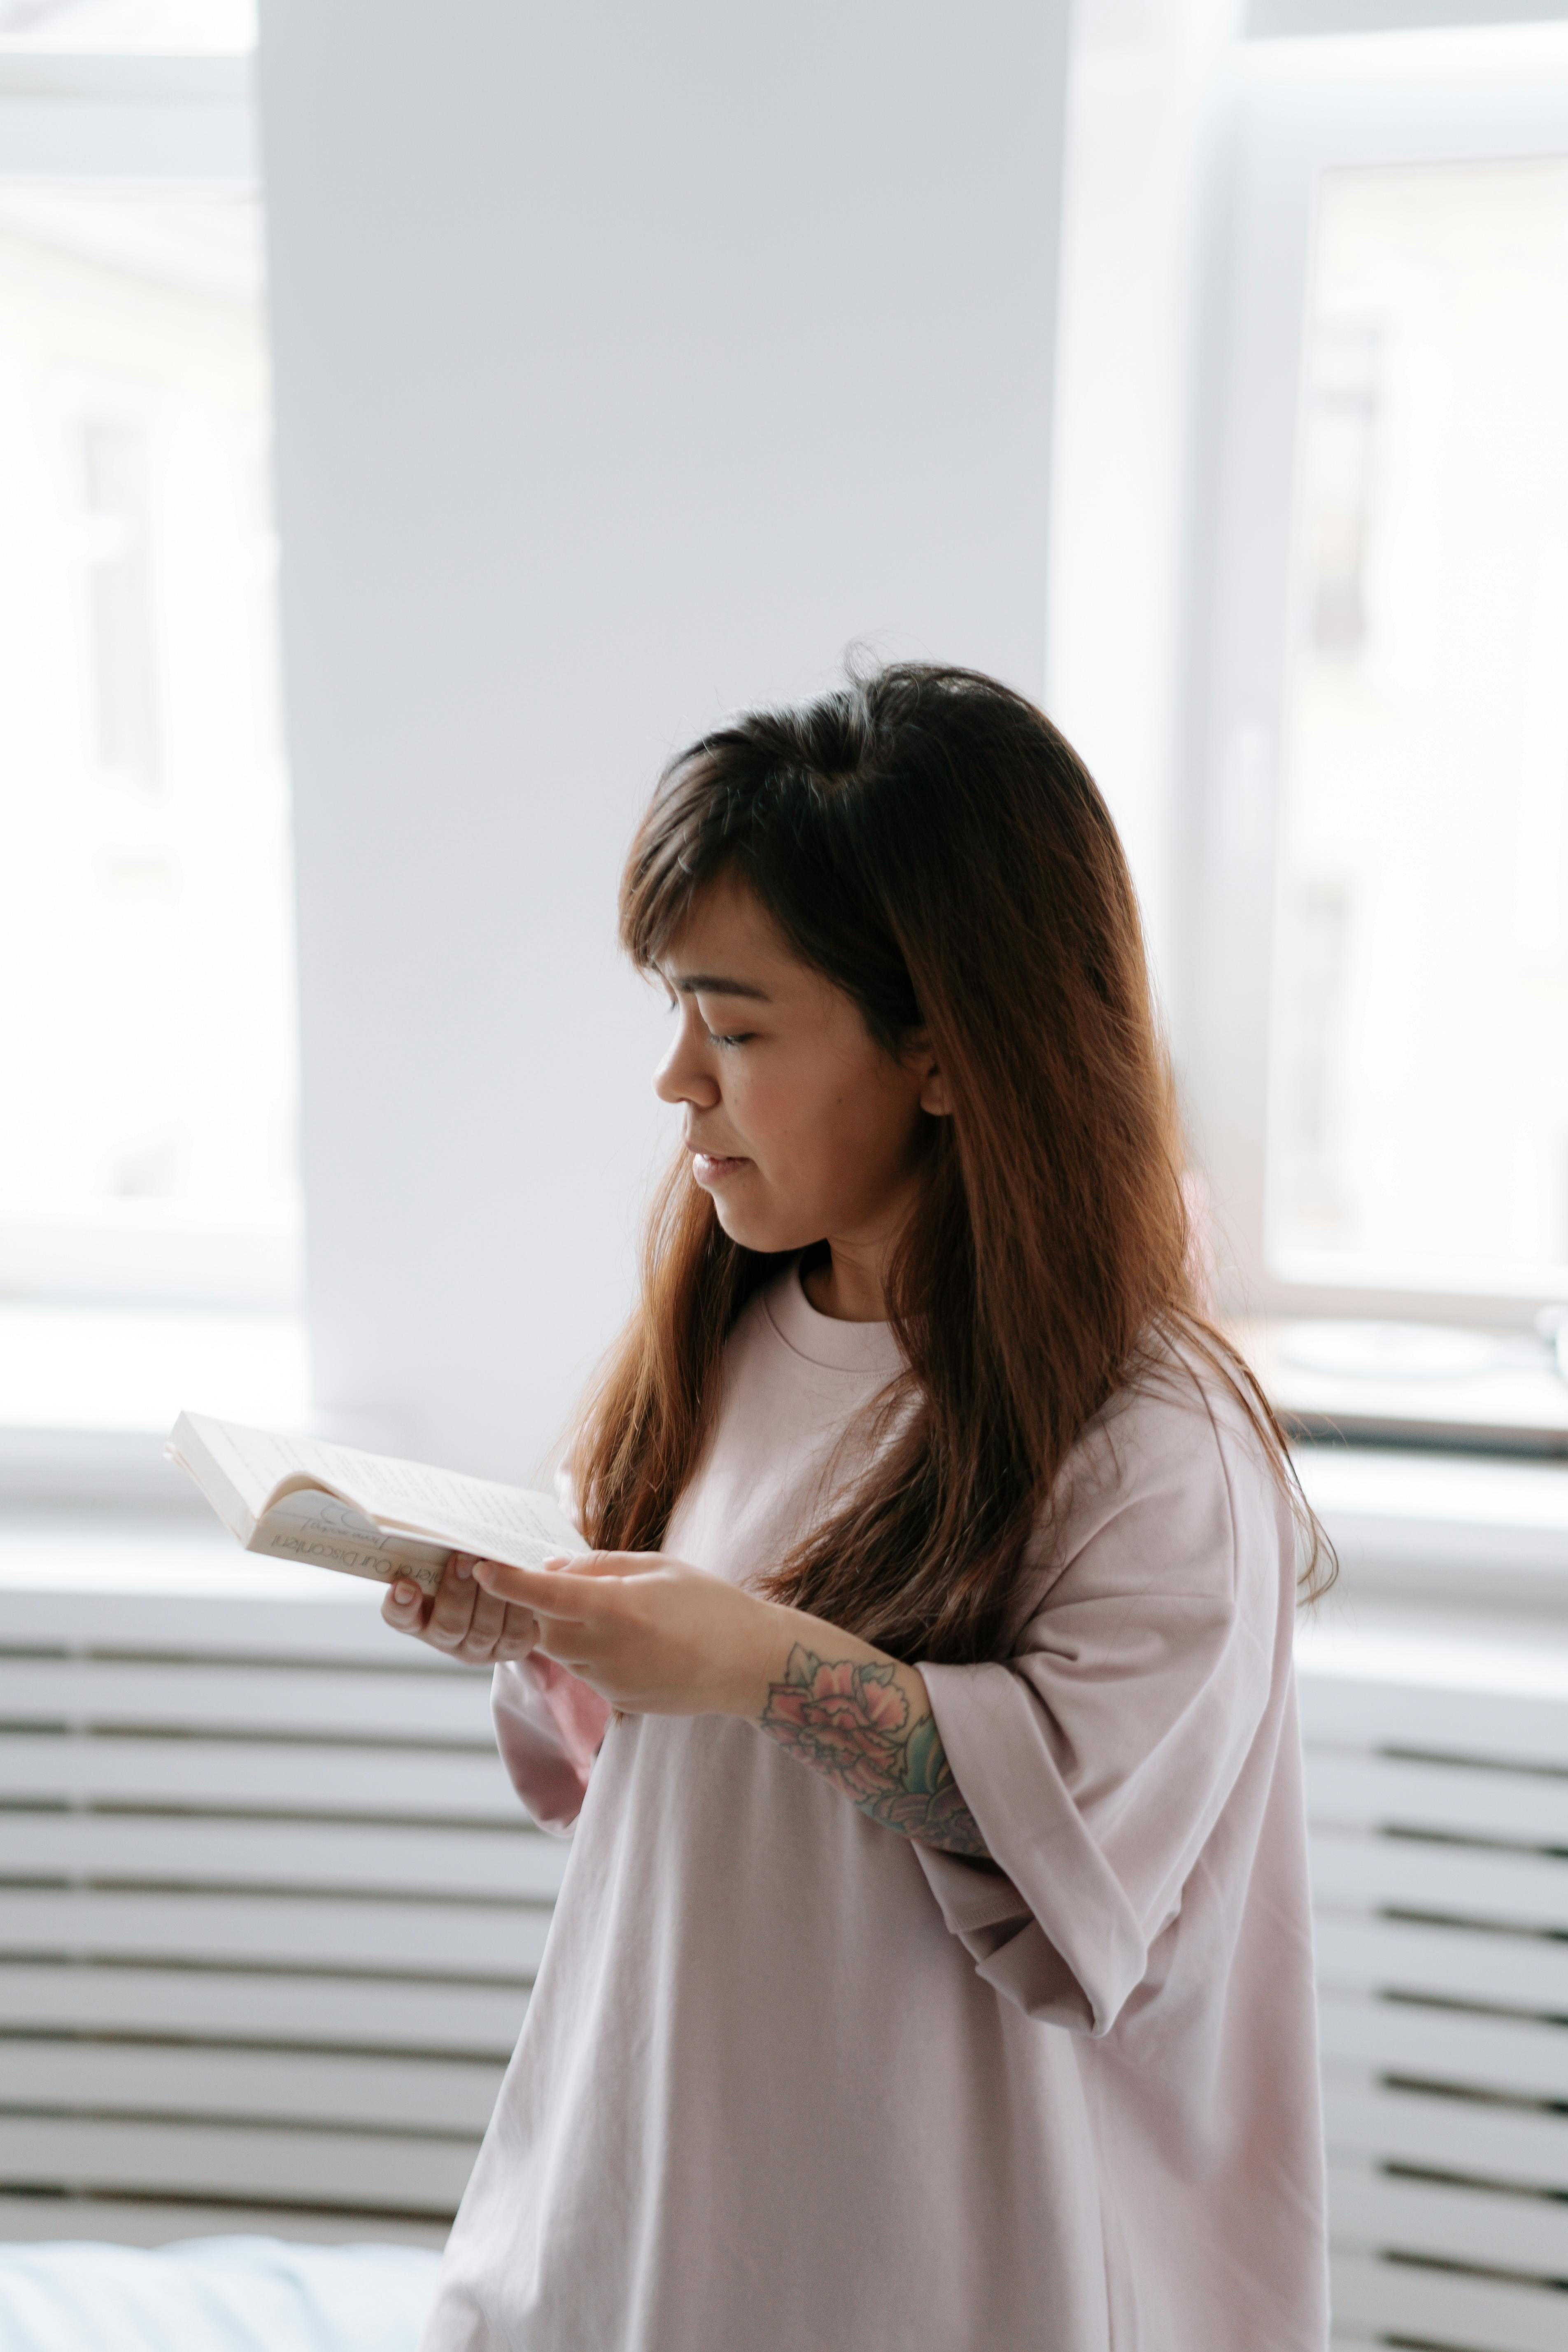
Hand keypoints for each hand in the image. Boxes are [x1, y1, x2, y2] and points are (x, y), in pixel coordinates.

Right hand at [381, 1552, 541, 1665]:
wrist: (508, 1586)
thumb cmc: (470, 1564)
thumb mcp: (448, 1558)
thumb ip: (441, 1551)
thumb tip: (446, 1530)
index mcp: (418, 1615)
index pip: (399, 1616)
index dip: (400, 1605)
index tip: (405, 1585)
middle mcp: (445, 1638)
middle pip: (448, 1625)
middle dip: (458, 1590)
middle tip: (465, 1557)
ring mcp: (477, 1649)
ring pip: (484, 1630)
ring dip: (492, 1596)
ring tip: (497, 1564)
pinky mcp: (510, 1651)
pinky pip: (516, 1633)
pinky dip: (519, 1605)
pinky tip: (522, 1580)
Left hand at [470, 1551, 790, 1717]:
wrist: (750, 1664)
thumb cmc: (709, 1604)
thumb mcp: (657, 1567)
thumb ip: (598, 1567)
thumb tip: (550, 1570)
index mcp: (617, 1608)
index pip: (545, 1593)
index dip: (508, 1581)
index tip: (481, 1568)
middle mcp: (608, 1649)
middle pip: (543, 1629)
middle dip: (542, 1608)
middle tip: (561, 1587)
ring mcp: (612, 1682)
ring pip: (563, 1654)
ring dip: (568, 1632)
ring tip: (614, 1615)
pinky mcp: (619, 1703)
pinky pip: (588, 1674)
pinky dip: (593, 1654)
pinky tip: (633, 1643)